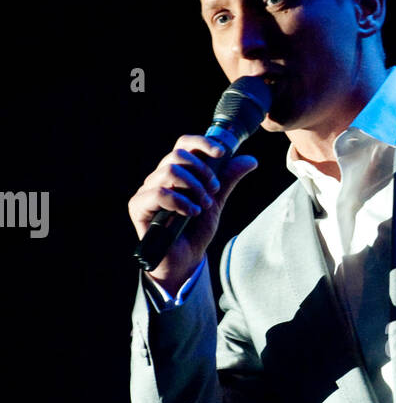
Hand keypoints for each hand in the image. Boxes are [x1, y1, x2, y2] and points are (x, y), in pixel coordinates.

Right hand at [128, 135, 257, 292]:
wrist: (185, 259)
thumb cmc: (196, 231)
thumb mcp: (216, 202)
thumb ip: (228, 180)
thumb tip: (250, 159)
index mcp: (176, 172)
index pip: (183, 144)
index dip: (201, 143)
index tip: (221, 153)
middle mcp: (159, 177)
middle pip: (177, 155)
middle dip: (202, 171)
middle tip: (214, 190)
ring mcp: (147, 191)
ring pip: (169, 172)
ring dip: (194, 188)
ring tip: (204, 206)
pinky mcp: (138, 207)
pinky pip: (158, 193)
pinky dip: (180, 201)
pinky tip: (191, 213)